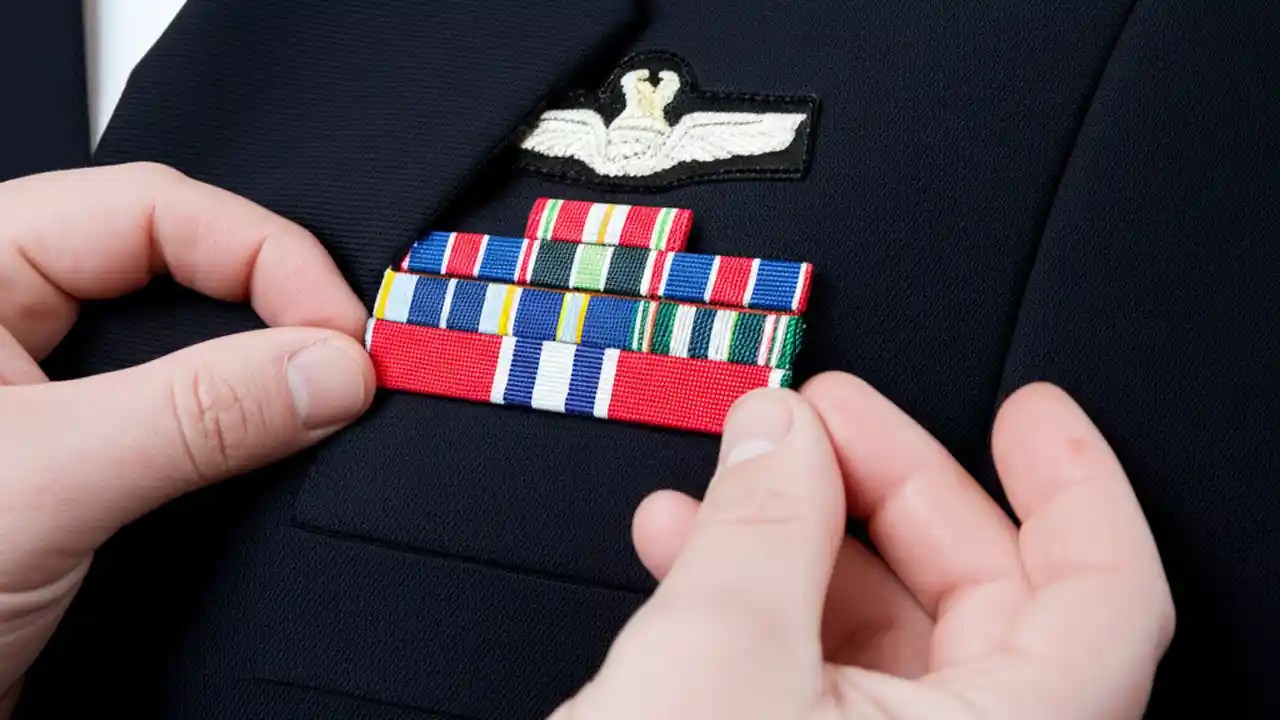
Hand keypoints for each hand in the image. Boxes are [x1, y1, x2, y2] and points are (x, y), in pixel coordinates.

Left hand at [0, 164, 374, 714]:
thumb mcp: (41, 482)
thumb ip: (196, 414)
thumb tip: (328, 369)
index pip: (151, 209)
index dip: (263, 255)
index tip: (339, 332)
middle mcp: (6, 321)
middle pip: (179, 263)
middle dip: (275, 304)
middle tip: (347, 364)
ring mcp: (44, 395)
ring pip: (187, 342)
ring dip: (265, 369)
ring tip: (326, 398)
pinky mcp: (78, 462)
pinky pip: (184, 416)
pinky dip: (244, 428)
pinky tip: (281, 446)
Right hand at [554, 375, 1174, 718]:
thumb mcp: (719, 659)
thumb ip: (764, 521)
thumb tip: (778, 431)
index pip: (1106, 595)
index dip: (1072, 483)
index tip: (1027, 416)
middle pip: (984, 602)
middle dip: (889, 489)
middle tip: (816, 421)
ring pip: (886, 639)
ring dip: (802, 538)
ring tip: (730, 475)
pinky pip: (820, 679)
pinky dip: (761, 601)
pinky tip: (688, 549)